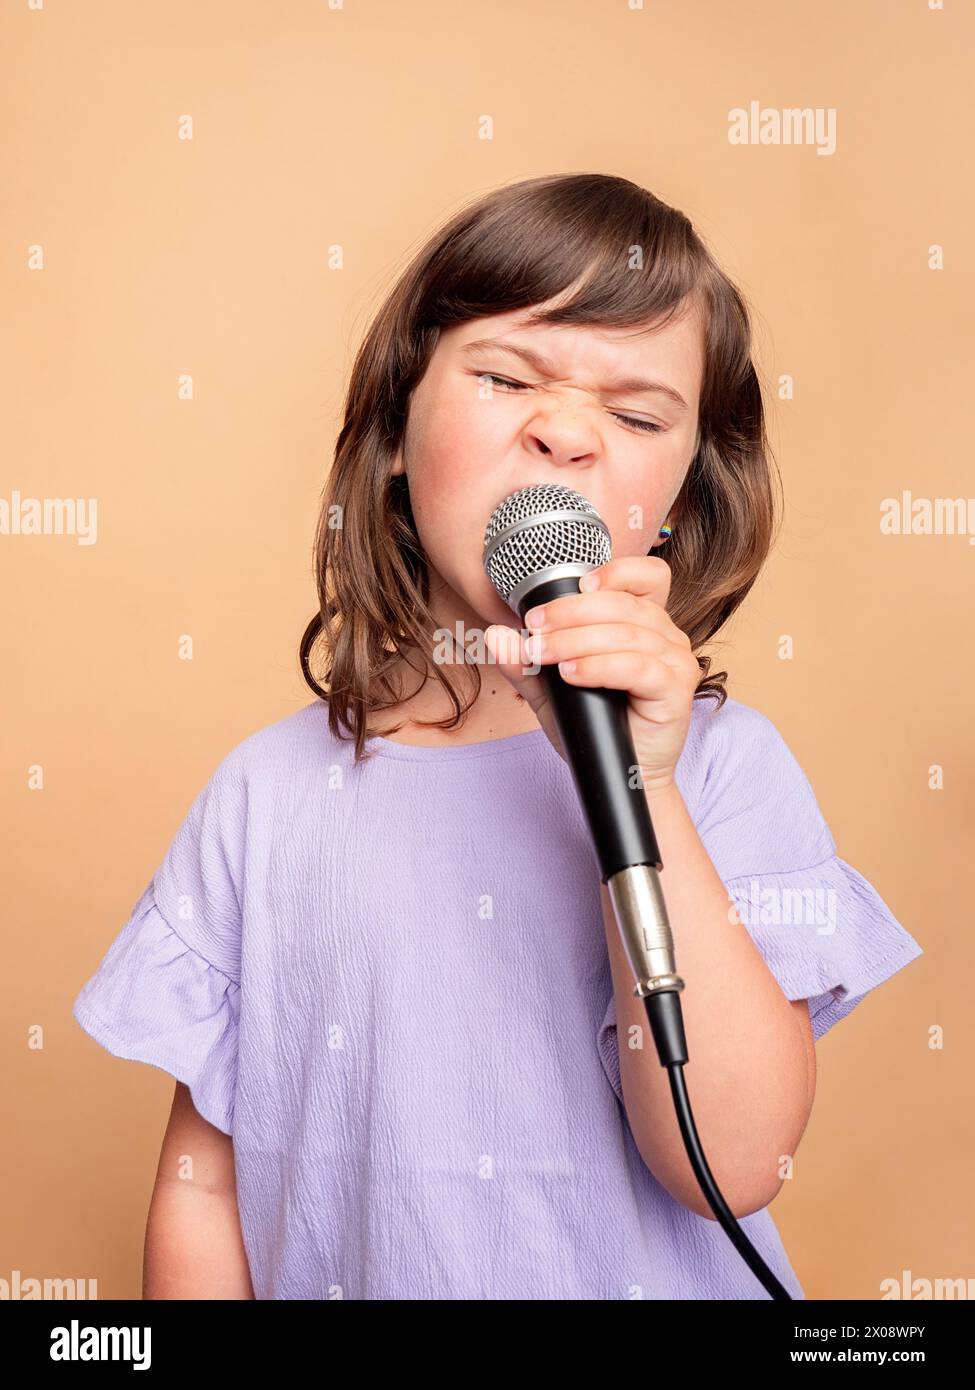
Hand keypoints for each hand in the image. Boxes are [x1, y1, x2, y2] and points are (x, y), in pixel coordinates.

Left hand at [483, 556, 698, 793]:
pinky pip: (638, 667)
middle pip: (624, 605)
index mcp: (647, 623)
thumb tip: (495, 634)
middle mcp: (667, 636)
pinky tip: (572, 673)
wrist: (623, 775)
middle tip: (534, 627)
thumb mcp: (551, 690)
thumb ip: (525, 662)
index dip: (616, 571)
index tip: (575, 585)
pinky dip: (600, 667)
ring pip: (627, 635)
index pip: (648, 577)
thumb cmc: (596, 726)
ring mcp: (676, 661)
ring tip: (543, 654)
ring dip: (577, 641)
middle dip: (571, 612)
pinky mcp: (676, 690)